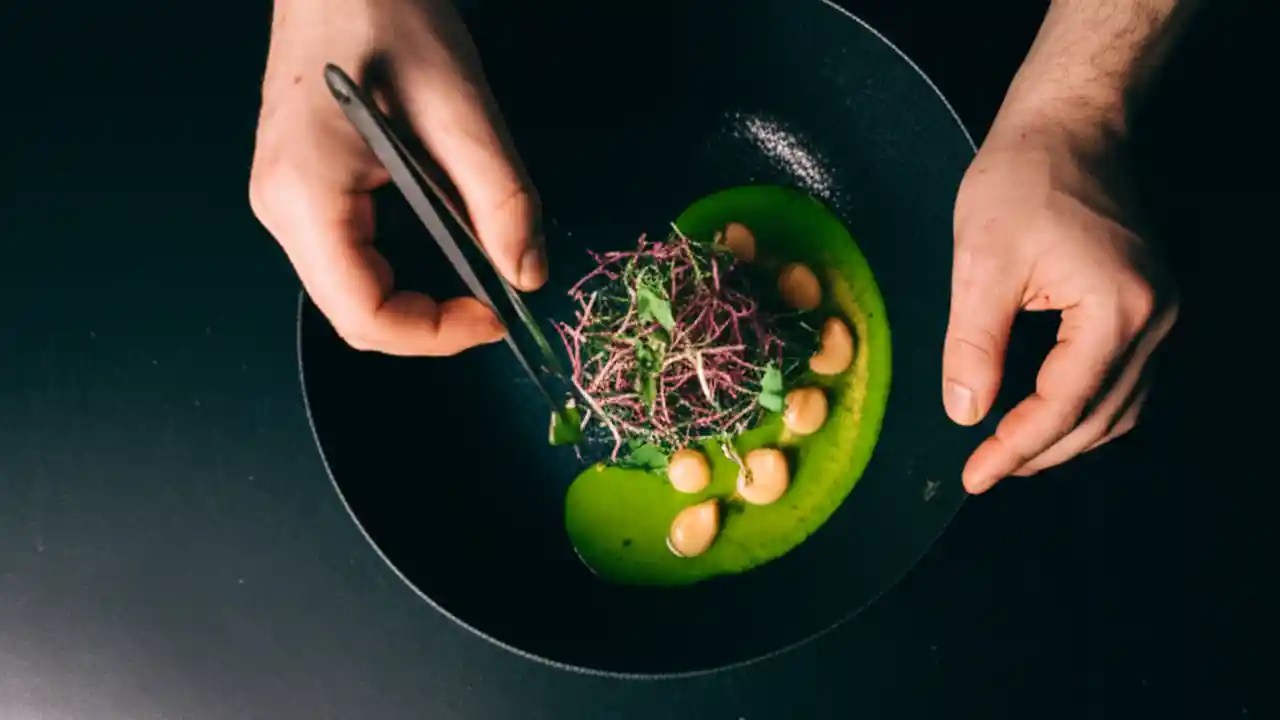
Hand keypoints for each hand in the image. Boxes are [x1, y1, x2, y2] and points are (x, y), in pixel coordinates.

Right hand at [249, 0, 543, 355]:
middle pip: (355, 313)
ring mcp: (284, 202)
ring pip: (352, 291)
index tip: (496, 314)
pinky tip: (442, 239)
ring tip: (475, 273)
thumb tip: (527, 276)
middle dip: (431, 324)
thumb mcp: (461, 107)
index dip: (436, 335)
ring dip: (418, 299)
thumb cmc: (387, 15)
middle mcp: (280, 210)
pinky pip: (349, 258)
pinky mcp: (301, 189)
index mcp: (306, 195)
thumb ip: (500, 199)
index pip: (364, 313)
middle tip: (494, 300)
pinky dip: (401, 269)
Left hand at [943, 117, 1177, 493]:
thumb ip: (973, 345)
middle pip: (1101, 417)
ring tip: (1010, 450)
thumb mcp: (980, 264)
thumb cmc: (1021, 181)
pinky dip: (1086, 406)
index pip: (1064, 407)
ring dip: (1067, 436)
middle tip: (985, 470)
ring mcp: (1161, 311)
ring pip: (1121, 406)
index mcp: (1117, 309)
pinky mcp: (1151, 303)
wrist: (1068, 126)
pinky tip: (1045, 411)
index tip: (974, 476)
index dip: (1015, 448)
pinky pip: (1126, 378)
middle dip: (1041, 451)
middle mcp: (1155, 317)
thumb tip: (965, 413)